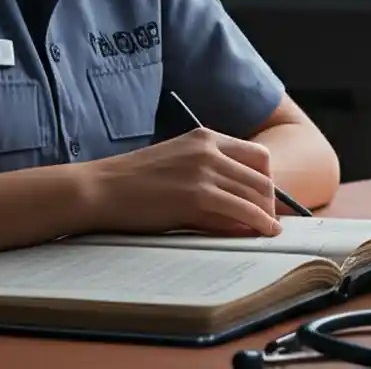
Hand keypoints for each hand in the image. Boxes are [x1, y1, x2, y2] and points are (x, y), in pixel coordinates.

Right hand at [80, 127, 281, 236]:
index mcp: (205, 137)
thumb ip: (209, 176)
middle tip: (269, 221)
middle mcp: (209, 149)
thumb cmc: (133, 183)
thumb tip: (241, 205)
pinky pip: (242, 210)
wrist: (100, 189)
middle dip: (270, 201)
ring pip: (256, 193)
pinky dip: (258, 222)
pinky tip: (263, 232)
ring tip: (269, 230)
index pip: (257, 155)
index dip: (267, 180)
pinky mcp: (197, 195)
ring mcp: (204, 171)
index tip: (266, 200)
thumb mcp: (178, 165)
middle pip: (261, 175)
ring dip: (267, 215)